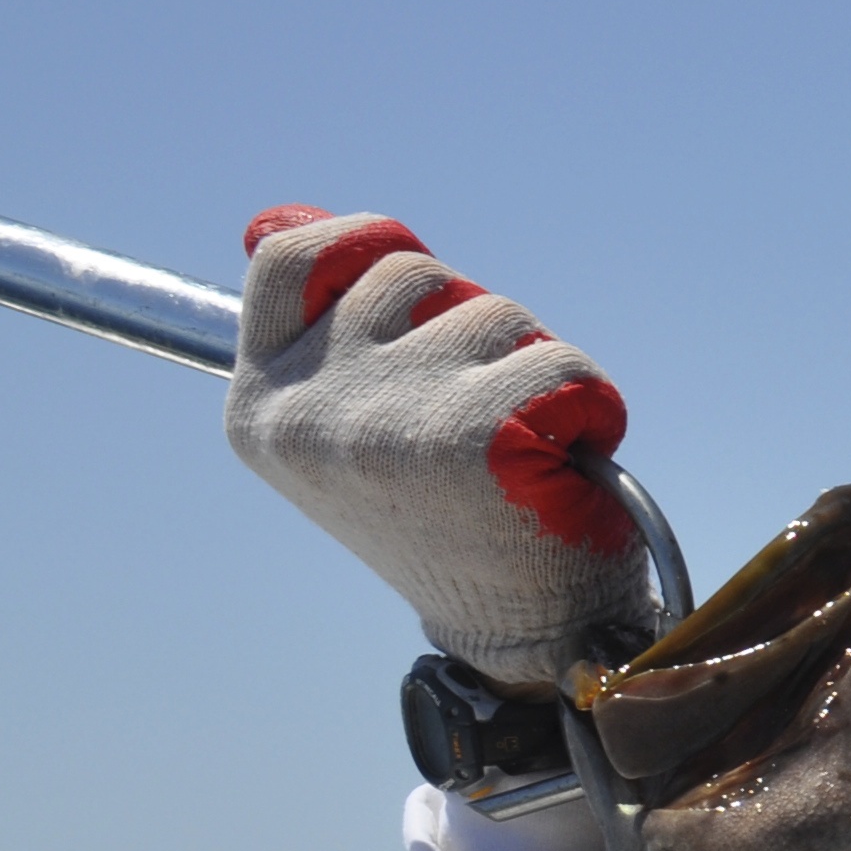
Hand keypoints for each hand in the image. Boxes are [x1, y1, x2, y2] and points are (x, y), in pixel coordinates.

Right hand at [226, 208, 654, 691]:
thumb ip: (326, 335)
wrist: (519, 632)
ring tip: (527, 447)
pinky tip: (569, 462)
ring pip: (495, 313)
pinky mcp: (476, 432)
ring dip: (533, 367)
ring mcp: (390, 417)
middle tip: (489, 405)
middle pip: (410, 275)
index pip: (284, 264)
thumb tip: (278, 218)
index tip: (400, 251)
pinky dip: (588, 405)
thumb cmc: (452, 520)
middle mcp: (310, 411)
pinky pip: (561, 364)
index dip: (353, 240)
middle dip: (471, 323)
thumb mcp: (351, 430)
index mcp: (263, 409)